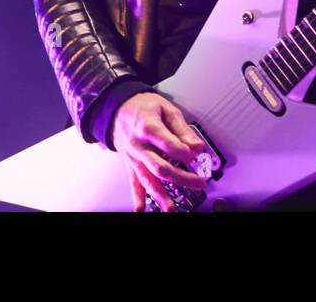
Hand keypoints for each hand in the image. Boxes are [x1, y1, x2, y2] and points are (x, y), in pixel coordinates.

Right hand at [112, 92, 208, 210]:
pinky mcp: (130, 164)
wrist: (116, 109)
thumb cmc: (142, 107)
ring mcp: (133, 157)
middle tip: (198, 182)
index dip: (184, 151)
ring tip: (171, 207)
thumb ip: (182, 128)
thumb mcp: (165, 108)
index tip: (196, 154)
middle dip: (181, 178)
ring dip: (160, 194)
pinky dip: (137, 197)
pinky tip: (141, 208)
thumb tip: (196, 145)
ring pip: (148, 179)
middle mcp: (139, 146)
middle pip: (161, 167)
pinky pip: (134, 182)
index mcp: (148, 128)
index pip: (168, 144)